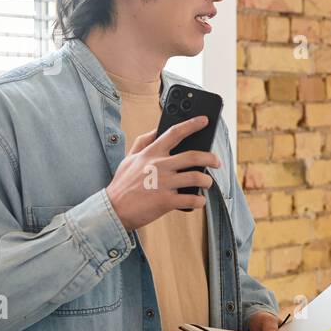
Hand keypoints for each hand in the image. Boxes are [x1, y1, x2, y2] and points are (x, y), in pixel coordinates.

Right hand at [106, 115, 219, 231]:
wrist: (113, 210)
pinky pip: (191, 199)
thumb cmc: (122, 184)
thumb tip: (156, 130)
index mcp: (151, 153)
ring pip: (196, 178)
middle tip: (217, 161)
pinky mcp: (165, 201)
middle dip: (211, 158)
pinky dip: (199, 201)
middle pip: (193, 156)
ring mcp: (163, 183)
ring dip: (207, 181)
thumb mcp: (129, 158)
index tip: (205, 120)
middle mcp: (159, 165)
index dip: (192, 124)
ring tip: (207, 183)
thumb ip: (143, 142)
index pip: (174, 133)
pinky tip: (199, 200)